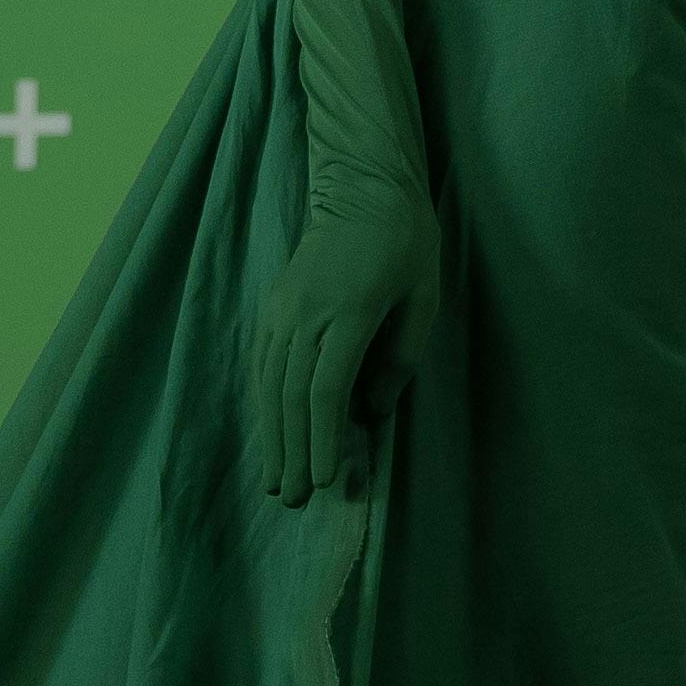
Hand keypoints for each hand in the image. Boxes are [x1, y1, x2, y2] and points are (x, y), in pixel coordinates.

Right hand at [251, 173, 437, 502]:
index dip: (320, 439)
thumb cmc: (406, 242)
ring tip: (272, 480)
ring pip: (269, 382)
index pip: (325, 390)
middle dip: (290, 451)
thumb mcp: (423, 298)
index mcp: (349, 312)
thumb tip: (372, 414)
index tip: (320, 479)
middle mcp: (307, 313)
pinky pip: (262, 362)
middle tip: (290, 498)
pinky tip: (268, 431)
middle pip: (291, 395)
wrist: (362, 187)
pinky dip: (263, 402)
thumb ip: (400, 358)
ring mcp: (283, 308)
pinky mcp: (273, 304)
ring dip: (270, 435)